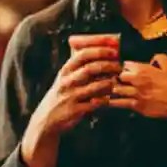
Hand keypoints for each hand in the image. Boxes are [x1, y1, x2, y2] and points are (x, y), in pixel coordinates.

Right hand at [20, 44, 119, 166]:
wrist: (47, 118)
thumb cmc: (62, 93)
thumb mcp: (65, 76)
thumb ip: (79, 63)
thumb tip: (100, 47)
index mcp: (66, 70)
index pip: (83, 54)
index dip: (100, 49)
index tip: (114, 47)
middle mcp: (67, 81)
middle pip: (90, 68)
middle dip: (108, 65)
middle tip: (120, 65)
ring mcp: (71, 96)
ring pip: (94, 86)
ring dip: (109, 82)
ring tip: (117, 80)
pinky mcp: (75, 110)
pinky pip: (94, 103)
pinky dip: (105, 99)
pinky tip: (111, 97)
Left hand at [110, 54, 166, 135]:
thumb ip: (159, 58)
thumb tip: (152, 59)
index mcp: (144, 69)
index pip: (126, 65)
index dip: (126, 67)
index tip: (125, 69)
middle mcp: (137, 81)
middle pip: (119, 77)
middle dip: (119, 78)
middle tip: (119, 80)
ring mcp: (135, 94)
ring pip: (117, 90)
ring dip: (115, 89)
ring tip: (111, 89)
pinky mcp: (137, 106)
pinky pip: (120, 103)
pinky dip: (112, 102)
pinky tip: (106, 102)